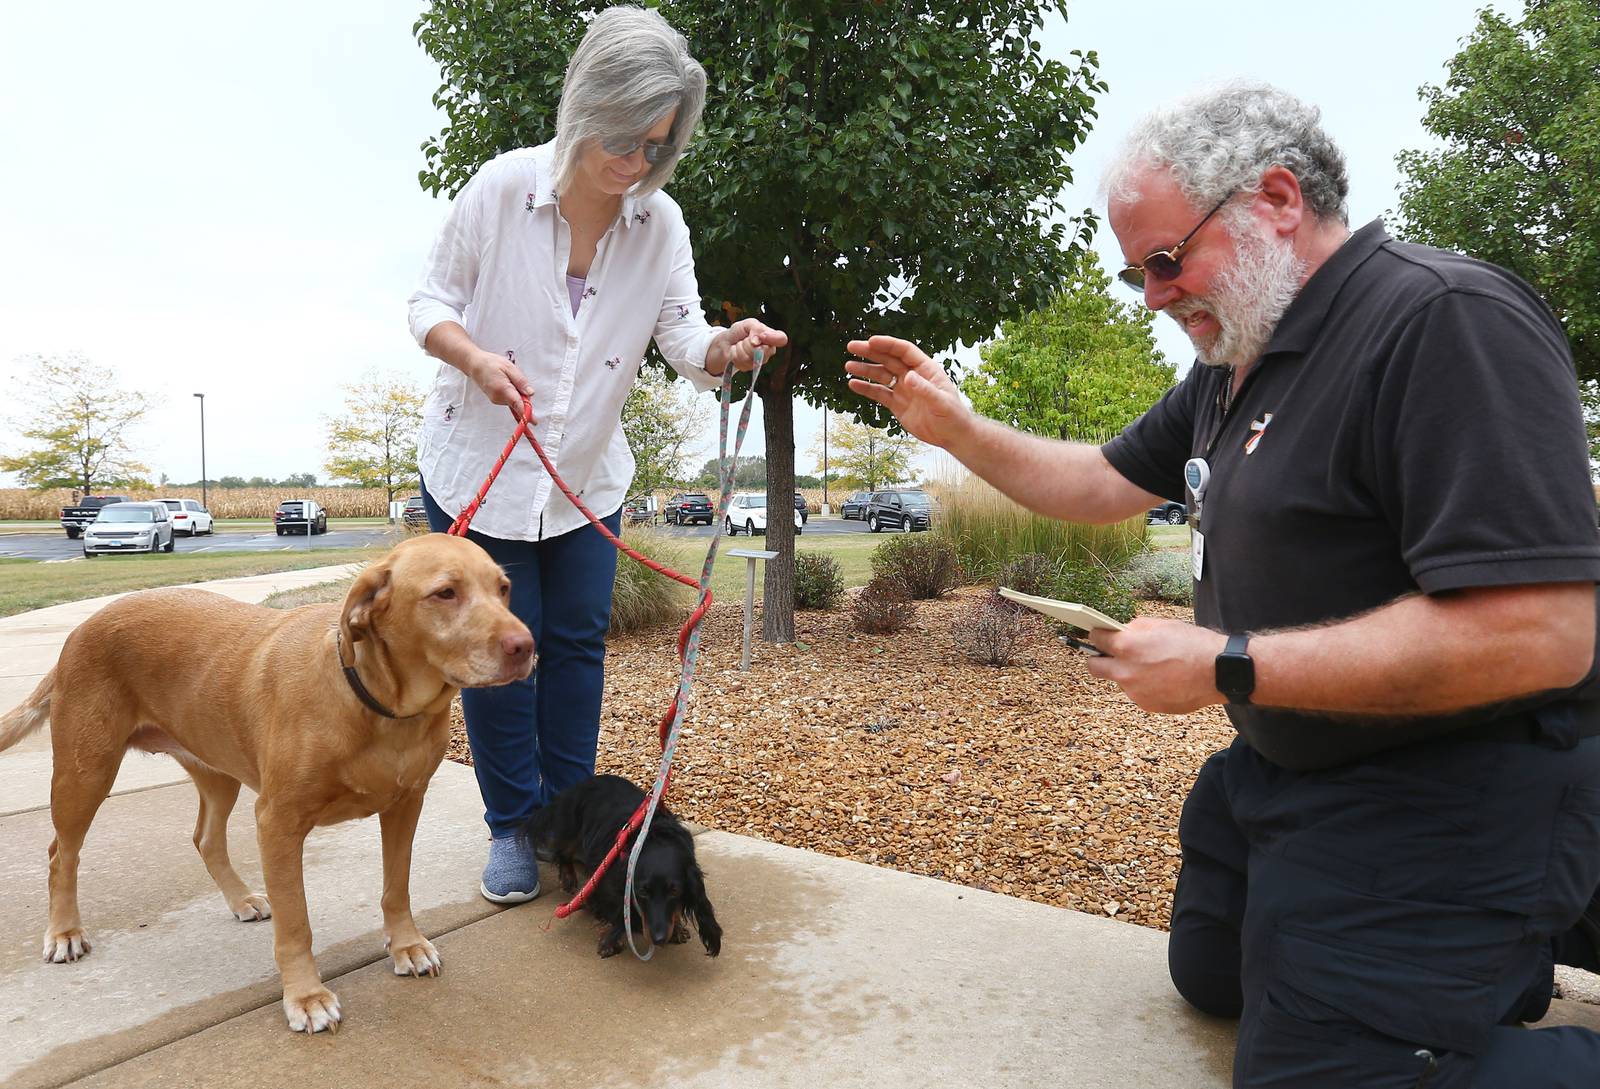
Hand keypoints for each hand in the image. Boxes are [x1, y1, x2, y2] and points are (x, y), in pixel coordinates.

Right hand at [467, 349, 536, 423]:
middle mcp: (498, 398)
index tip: (534, 422)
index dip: (527, 414)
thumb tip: (531, 393)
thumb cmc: (491, 363)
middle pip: (518, 403)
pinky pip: (509, 400)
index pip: (518, 405)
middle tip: (515, 378)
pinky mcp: (495, 400)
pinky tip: (506, 382)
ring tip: (507, 377)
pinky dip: (512, 393)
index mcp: (503, 390)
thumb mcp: (509, 368)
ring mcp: (496, 400)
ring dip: (517, 393)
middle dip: (524, 395)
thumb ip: (520, 381)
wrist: (474, 365)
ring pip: (514, 401)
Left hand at [712, 319, 788, 373]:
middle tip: (744, 339)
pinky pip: (742, 363)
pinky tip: (737, 353)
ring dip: (740, 349)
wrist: (726, 342)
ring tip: (739, 345)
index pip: (781, 338)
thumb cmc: (739, 332)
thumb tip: (758, 340)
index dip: (772, 338)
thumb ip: (756, 328)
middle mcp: (768, 350)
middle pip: (762, 350)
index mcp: (771, 337)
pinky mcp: (749, 368)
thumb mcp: (748, 324)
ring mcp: (759, 360)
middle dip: (748, 343)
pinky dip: (736, 356)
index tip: (761, 336)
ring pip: (750, 357)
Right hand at [845, 335, 971, 448]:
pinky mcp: (897, 404)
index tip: (871, 341)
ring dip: (865, 370)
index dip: (888, 345)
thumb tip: (908, 376)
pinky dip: (866, 389)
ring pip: (881, 375)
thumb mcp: (941, 403)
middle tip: (852, 346)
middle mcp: (912, 376)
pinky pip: (879, 394)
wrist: (952, 435)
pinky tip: (853, 384)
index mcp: (926, 370)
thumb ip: (925, 390)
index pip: (904, 351)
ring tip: (848, 366)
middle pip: (888, 359)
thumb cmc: (953, 416)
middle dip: (870, 352)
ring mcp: (904, 390)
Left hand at [1085, 618, 1228, 713]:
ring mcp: (1135, 691)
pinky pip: (1136, 693)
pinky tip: (1163, 679)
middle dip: (1099, 659)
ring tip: (1153, 666)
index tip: (1100, 636)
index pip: (1096, 639)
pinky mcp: (1147, 704)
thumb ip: (1134, 628)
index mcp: (1126, 647)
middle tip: (1110, 654)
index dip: (1098, 636)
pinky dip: (1144, 686)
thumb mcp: (1160, 624)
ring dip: (1128, 673)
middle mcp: (1125, 671)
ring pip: (1119, 680)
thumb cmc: (1192, 644)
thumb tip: (1121, 631)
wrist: (1217, 671)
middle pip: (1094, 667)